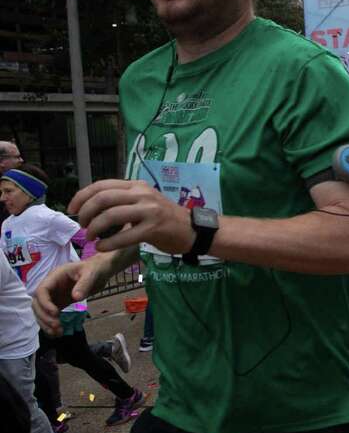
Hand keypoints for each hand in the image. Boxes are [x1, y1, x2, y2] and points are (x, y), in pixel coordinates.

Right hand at [33, 261, 108, 336]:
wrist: (100, 271)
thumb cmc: (95, 269)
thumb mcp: (91, 273)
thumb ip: (84, 284)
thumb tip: (75, 297)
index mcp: (55, 277)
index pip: (41, 291)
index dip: (45, 303)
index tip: (56, 313)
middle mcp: (51, 287)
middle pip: (37, 303)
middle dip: (44, 316)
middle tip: (57, 326)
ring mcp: (54, 296)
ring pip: (41, 312)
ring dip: (46, 323)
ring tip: (57, 333)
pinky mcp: (59, 303)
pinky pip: (50, 315)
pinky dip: (51, 325)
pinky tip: (58, 333)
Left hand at [70, 179, 193, 254]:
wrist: (193, 230)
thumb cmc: (165, 218)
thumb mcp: (144, 201)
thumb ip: (122, 200)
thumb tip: (91, 206)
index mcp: (137, 186)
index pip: (102, 185)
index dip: (81, 196)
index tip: (72, 209)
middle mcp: (143, 194)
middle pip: (103, 198)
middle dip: (85, 213)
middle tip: (83, 226)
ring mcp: (149, 211)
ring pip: (111, 216)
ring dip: (94, 228)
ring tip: (91, 237)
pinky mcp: (154, 229)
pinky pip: (125, 236)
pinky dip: (108, 243)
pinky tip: (102, 247)